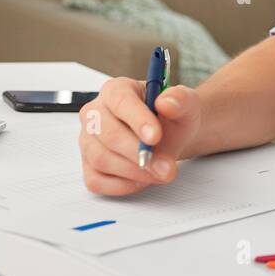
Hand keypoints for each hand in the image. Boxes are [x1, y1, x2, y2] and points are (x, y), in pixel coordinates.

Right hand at [78, 77, 201, 195]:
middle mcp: (95, 113)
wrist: (171, 136)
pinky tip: (144, 180)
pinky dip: (122, 185)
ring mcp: (88, 140)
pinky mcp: (89, 165)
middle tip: (166, 166)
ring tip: (161, 173)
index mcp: (116, 90)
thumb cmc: (172, 117)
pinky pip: (96, 181)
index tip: (156, 137)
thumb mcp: (185, 104)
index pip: (120, 102)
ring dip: (134, 172)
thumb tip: (166, 103)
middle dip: (139, 153)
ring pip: (101, 159)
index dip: (137, 120)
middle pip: (108, 135)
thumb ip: (180, 100)